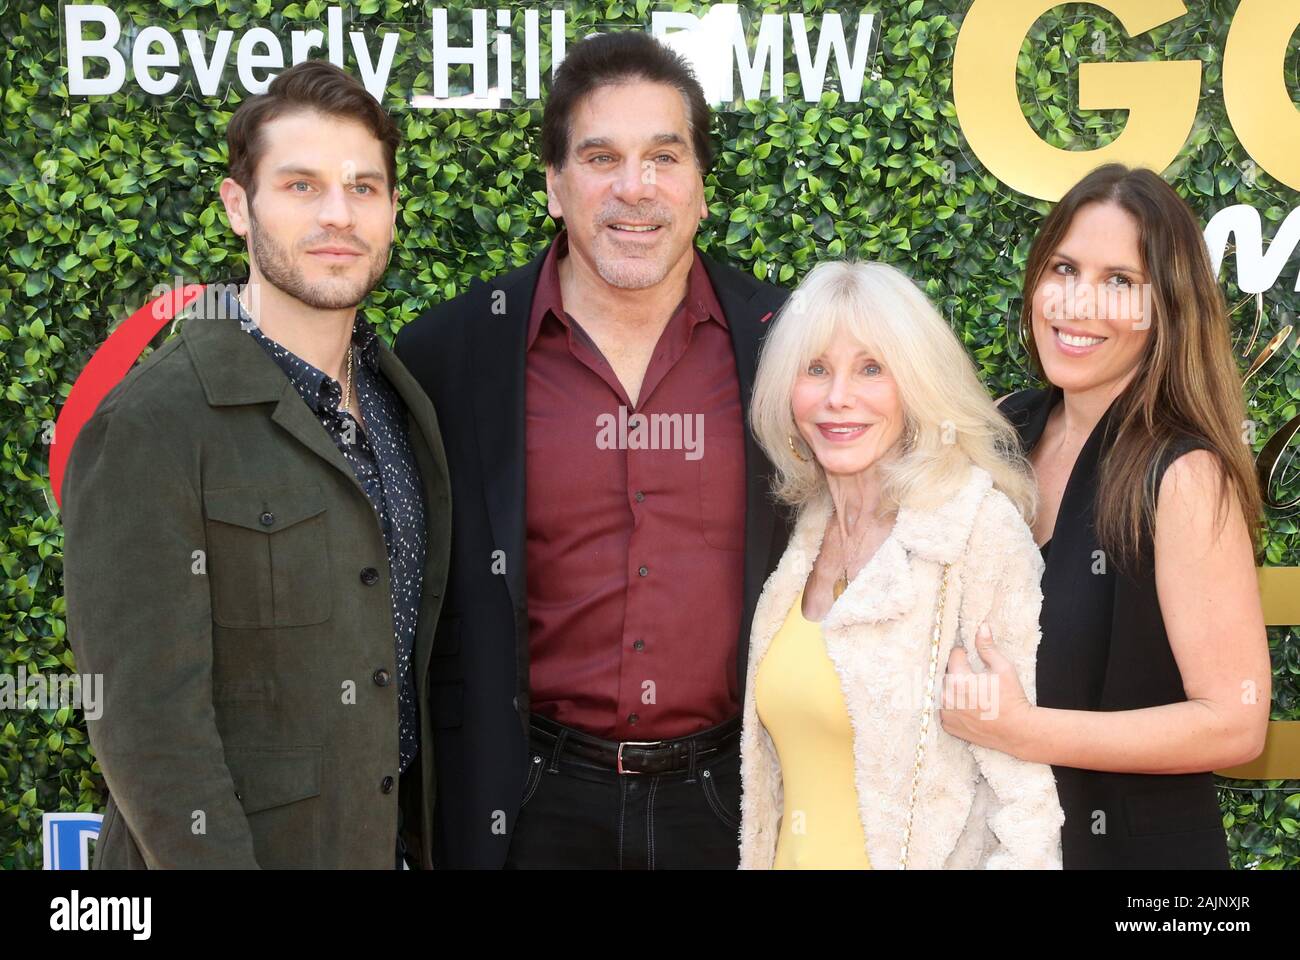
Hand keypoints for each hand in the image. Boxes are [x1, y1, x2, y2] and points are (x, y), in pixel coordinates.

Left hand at [939, 621, 1034, 756]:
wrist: (1017, 731)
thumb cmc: (1012, 698)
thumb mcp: (1003, 668)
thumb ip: (987, 647)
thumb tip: (981, 626)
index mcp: (958, 680)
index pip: (953, 655)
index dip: (964, 654)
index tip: (972, 658)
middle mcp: (947, 697)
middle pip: (945, 673)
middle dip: (957, 671)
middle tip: (974, 677)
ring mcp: (946, 713)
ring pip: (942, 691)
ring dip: (952, 688)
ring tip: (971, 692)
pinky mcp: (948, 725)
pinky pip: (943, 708)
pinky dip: (952, 705)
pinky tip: (967, 705)